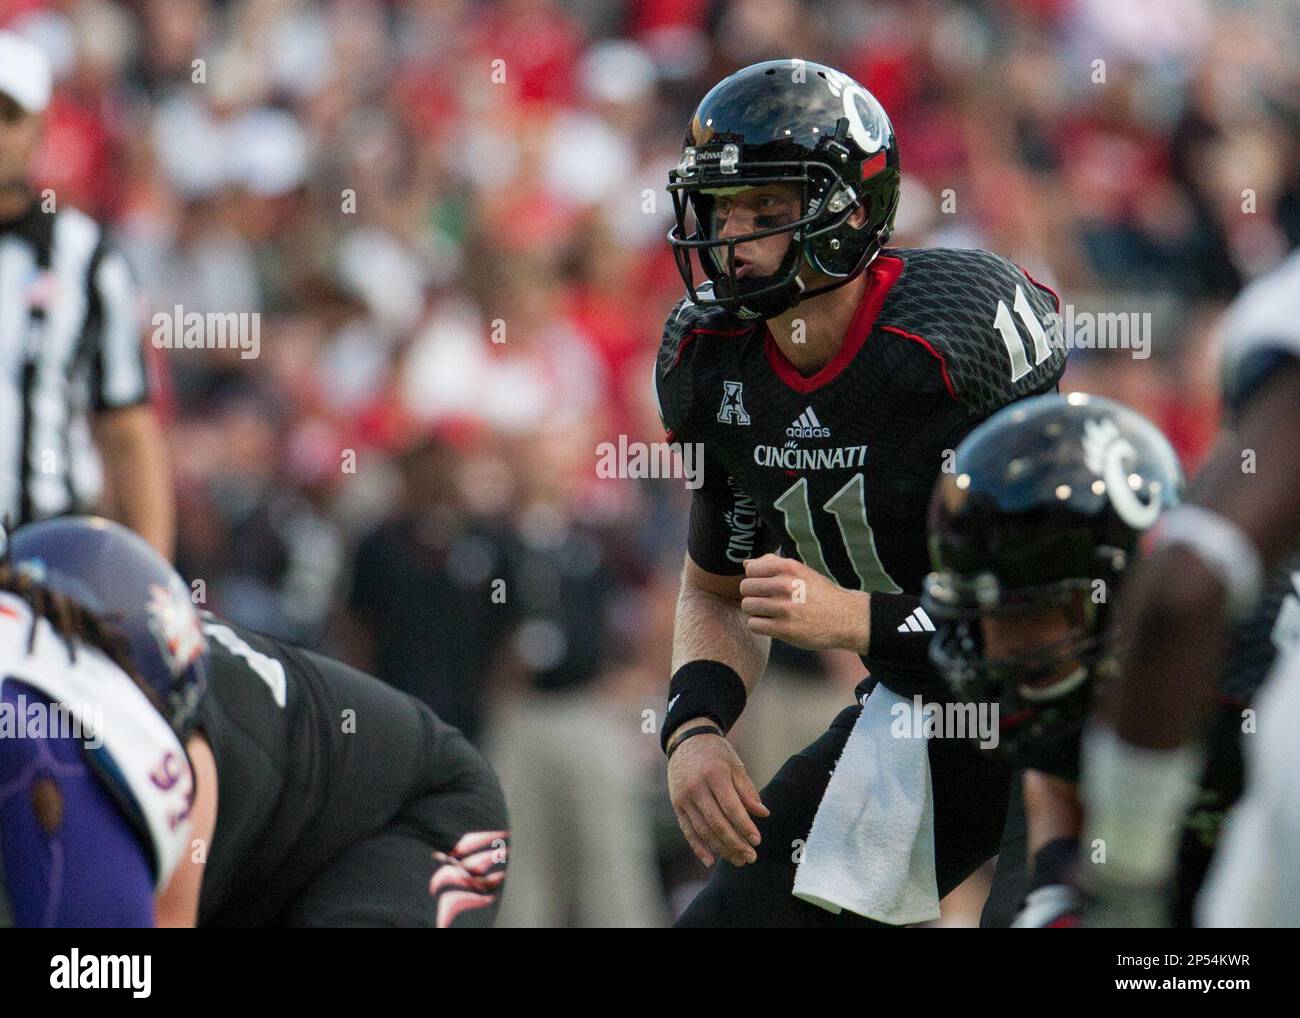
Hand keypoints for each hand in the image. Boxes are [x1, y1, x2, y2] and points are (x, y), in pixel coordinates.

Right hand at [667, 720, 768, 866]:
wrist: (687, 741)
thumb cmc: (716, 754)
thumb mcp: (735, 766)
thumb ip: (747, 790)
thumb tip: (763, 814)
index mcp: (714, 775)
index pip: (731, 807)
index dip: (744, 826)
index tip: (757, 840)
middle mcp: (696, 788)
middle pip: (717, 823)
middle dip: (735, 843)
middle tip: (750, 857)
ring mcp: (684, 798)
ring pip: (703, 830)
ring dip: (720, 848)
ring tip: (737, 860)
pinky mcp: (677, 805)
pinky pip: (687, 830)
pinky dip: (698, 847)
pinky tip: (710, 861)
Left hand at [739, 554, 870, 651]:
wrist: (846, 619)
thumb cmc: (820, 594)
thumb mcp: (801, 572)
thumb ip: (773, 564)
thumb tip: (746, 564)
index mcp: (789, 568)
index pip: (751, 568)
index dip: (754, 578)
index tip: (765, 585)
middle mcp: (785, 585)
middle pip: (745, 587)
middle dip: (753, 594)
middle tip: (766, 601)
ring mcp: (784, 608)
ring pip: (747, 606)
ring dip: (756, 611)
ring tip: (770, 613)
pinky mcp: (784, 629)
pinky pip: (754, 624)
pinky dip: (760, 625)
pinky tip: (772, 624)